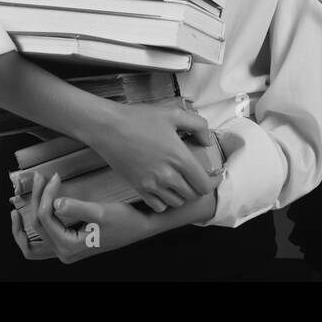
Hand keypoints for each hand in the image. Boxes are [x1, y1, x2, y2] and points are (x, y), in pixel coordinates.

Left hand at [11, 171, 152, 263]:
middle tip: (39, 179)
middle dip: (35, 201)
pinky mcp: (69, 246)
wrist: (141, 227)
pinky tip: (33, 218)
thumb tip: (55, 203)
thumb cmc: (125, 220)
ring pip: (32, 246)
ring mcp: (66, 251)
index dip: (46, 194)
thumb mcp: (102, 212)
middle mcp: (64, 253)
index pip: (45, 217)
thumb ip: (77, 208)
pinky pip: (42, 245)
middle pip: (36, 228)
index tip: (55, 176)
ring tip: (16, 212)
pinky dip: (33, 234)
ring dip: (22, 230)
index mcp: (69, 246)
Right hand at [89, 101, 221, 212]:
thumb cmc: (140, 118)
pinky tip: (164, 189)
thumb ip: (198, 125)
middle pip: (192, 196)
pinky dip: (165, 201)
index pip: (204, 185)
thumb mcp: (173, 114)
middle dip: (197, 187)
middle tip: (195, 176)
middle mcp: (167, 176)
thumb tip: (208, 141)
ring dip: (182, 195)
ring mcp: (151, 185)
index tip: (213, 175)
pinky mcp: (138, 189)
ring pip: (176, 202)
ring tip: (180, 182)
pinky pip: (158, 206)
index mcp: (179, 158)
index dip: (212, 182)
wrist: (108, 127)